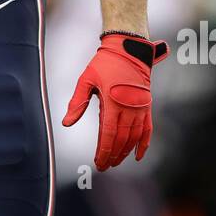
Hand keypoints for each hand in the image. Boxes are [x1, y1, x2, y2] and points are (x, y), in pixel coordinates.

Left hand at [62, 33, 168, 170]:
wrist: (127, 49)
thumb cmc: (105, 63)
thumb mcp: (86, 79)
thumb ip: (77, 102)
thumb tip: (67, 122)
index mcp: (113, 101)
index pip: (109, 134)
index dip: (104, 151)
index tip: (98, 163)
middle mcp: (129, 107)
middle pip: (122, 139)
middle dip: (113, 155)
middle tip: (104, 166)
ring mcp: (140, 107)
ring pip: (134, 137)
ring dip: (125, 152)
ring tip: (116, 162)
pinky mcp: (146, 106)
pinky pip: (147, 129)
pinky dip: (143, 144)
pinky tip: (137, 155)